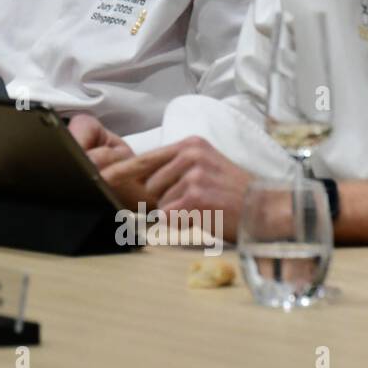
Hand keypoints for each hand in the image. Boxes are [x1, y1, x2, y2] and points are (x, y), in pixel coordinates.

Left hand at [100, 136, 251, 239]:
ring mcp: (193, 174)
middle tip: (194, 203)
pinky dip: (182, 222)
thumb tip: (139, 182)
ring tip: (204, 209)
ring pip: (161, 202)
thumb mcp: (206, 168)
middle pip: (150, 183)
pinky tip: (204, 217)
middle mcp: (190, 154)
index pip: (146, 158)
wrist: (267, 209)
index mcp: (190, 145)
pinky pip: (171, 215)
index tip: (100, 176)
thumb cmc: (235, 194)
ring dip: (176, 212)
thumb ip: (175, 169)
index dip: (122, 171)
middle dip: (162, 199)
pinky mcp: (196, 196)